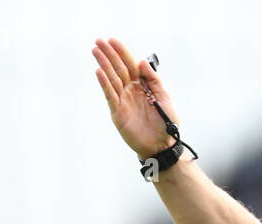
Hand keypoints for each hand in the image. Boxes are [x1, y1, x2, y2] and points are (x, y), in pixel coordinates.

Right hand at [92, 37, 178, 160]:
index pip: (130, 64)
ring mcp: (123, 100)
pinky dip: (104, 83)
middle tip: (98, 41)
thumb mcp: (165, 98)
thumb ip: (154, 79)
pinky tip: (99, 72)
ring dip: (103, 64)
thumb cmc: (165, 122)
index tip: (112, 40)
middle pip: (118, 68)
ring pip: (112, 79)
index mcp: (143, 85)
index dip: (121, 52)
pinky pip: (110, 95)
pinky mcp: (117, 112)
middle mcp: (131, 90)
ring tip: (95, 51)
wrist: (162, 145)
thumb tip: (142, 61)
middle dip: (109, 54)